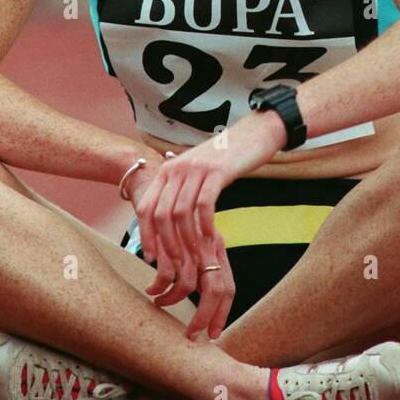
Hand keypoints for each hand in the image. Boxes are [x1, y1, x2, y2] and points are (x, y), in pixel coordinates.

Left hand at [134, 112, 281, 338]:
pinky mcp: (217, 171)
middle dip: (165, 244)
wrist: (254, 133)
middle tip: (174, 267)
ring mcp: (196, 169)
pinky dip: (205, 226)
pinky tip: (212, 241)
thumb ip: (181, 192)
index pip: (146, 207)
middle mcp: (176, 168)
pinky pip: (205, 205)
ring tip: (194, 261)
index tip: (151, 257)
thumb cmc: (225, 158)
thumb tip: (169, 224)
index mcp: (167, 170)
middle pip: (160, 213)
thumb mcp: (196, 172)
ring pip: (181, 213)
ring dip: (186, 241)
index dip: (145, 234)